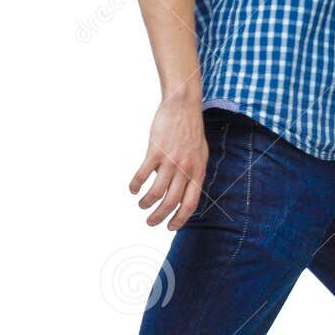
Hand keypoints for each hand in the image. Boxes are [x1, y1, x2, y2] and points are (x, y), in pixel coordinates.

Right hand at [129, 96, 207, 229]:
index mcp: (198, 172)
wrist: (183, 107)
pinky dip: (136, 185)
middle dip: (159, 217)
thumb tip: (185, 192)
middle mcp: (185, 169)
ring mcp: (170, 161)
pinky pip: (142, 175)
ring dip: (146, 203)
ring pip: (156, 192)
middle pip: (171, 202)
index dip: (180, 219)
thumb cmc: (191, 131)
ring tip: (142, 204)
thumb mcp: (201, 155)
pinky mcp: (155, 151)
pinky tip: (133, 189)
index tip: (170, 227)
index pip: (190, 204)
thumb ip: (193, 174)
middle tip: (150, 222)